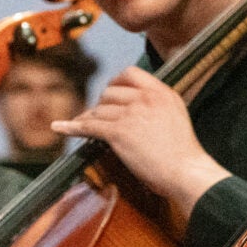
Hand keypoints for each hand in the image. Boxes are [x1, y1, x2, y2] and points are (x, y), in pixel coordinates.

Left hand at [52, 67, 228, 222]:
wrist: (186, 172)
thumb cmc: (183, 153)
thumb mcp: (176, 115)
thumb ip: (157, 104)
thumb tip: (137, 105)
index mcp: (161, 92)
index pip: (129, 74)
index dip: (115, 83)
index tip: (110, 94)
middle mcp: (145, 98)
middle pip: (109, 92)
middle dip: (101, 105)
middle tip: (99, 118)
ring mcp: (131, 114)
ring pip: (99, 109)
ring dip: (90, 119)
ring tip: (84, 127)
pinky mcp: (119, 133)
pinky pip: (89, 126)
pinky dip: (72, 127)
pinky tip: (60, 127)